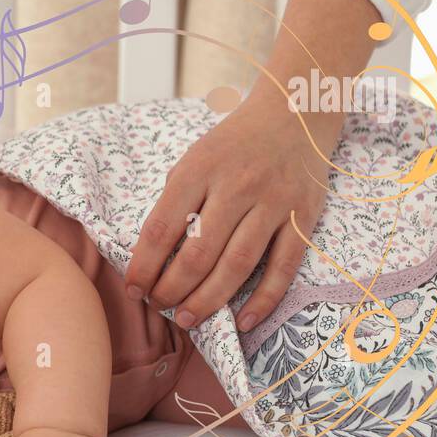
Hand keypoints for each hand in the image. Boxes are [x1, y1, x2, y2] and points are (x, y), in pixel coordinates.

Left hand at [124, 96, 335, 332]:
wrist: (294, 114)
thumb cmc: (233, 145)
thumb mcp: (194, 159)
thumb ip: (175, 201)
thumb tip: (152, 255)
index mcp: (198, 170)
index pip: (160, 228)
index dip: (143, 266)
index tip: (133, 290)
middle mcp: (236, 186)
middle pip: (198, 253)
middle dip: (172, 289)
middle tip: (160, 308)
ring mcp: (272, 203)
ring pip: (236, 264)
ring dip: (208, 300)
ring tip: (188, 320)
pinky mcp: (302, 218)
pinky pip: (282, 267)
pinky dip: (263, 299)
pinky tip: (242, 321)